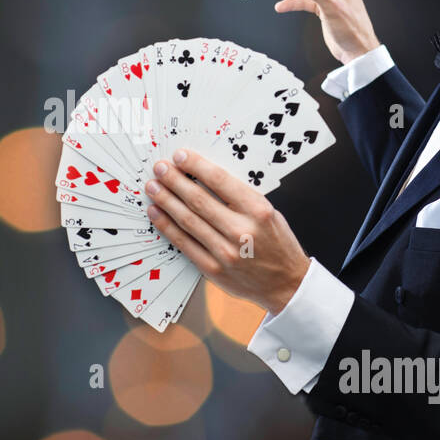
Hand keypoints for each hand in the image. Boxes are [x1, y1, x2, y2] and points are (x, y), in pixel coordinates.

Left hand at [144, 149, 310, 315]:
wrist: (286, 283)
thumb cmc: (277, 244)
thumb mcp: (268, 212)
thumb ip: (240, 197)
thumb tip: (204, 176)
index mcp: (257, 210)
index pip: (220, 180)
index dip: (195, 165)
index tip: (180, 156)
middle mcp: (241, 231)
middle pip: (198, 200)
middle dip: (174, 180)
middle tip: (160, 168)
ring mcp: (226, 252)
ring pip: (187, 220)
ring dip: (166, 201)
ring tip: (153, 187)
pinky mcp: (213, 269)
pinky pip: (184, 243)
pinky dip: (167, 226)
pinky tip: (157, 213)